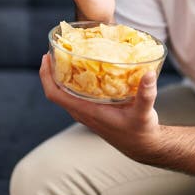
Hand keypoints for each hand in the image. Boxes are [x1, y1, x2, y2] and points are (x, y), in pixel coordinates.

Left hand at [39, 53, 161, 160]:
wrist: (143, 146)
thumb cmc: (140, 131)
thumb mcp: (144, 112)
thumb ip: (146, 94)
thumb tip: (148, 73)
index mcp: (87, 112)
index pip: (55, 95)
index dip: (46, 76)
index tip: (46, 57)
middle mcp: (83, 112)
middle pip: (57, 90)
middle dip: (53, 69)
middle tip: (58, 48)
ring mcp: (86, 112)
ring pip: (66, 92)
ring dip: (63, 74)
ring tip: (69, 54)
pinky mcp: (93, 111)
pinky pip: (76, 94)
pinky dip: (75, 80)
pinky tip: (86, 68)